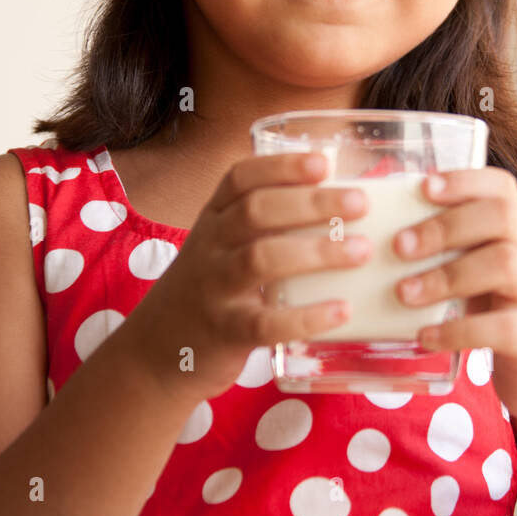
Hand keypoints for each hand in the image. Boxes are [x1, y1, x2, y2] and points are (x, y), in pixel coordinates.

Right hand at [124, 151, 370, 401]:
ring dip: (316, 251)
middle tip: (360, 204)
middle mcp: (209, 247)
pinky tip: (341, 310)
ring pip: (260, 259)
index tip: (322, 163)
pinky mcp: (225, 333)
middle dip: (311, 203)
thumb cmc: (208, 291)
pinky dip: (306, 316)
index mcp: (212, 219)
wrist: (156, 352)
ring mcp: (214, 290)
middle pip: (255, 212)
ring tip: (361, 250)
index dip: (281, 167)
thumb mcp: (220, 247)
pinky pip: (265, 323)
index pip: (239, 178)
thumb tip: (339, 206)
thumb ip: (262, 226)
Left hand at [392, 168, 516, 422]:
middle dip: (446, 226)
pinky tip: (426, 335)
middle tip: (399, 246)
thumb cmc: (504, 312)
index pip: (501, 188)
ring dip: (447, 275)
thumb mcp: (482, 272)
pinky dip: (459, 330)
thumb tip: (376, 236)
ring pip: (505, 264)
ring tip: (404, 293)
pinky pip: (504, 326)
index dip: (464, 180)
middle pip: (502, 216)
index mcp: (516, 233)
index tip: (423, 186)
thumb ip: (449, 250)